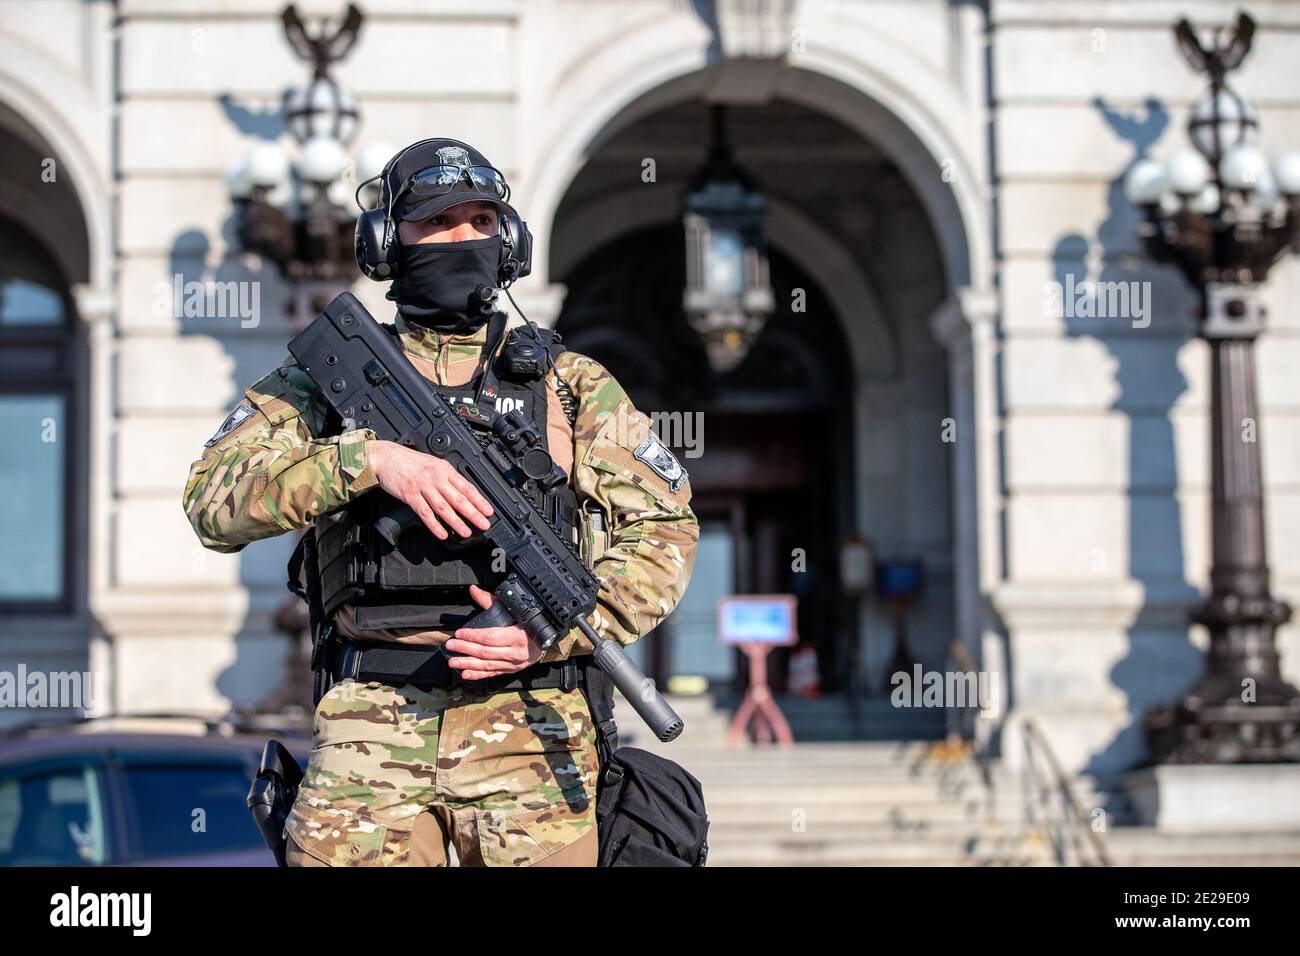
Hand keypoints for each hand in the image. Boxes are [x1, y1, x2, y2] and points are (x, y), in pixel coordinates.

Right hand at [366, 439, 492, 540]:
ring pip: (443, 507)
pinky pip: (425, 513)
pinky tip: (442, 533)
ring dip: (456, 522)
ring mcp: (423, 487)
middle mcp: (436, 478)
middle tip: (483, 524)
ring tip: (466, 532)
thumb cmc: (409, 461)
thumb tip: (462, 492)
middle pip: (458, 499)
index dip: (479, 500)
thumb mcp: (433, 463)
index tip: (488, 511)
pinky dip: (434, 525)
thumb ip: (446, 477)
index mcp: (444, 469)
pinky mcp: (410, 495)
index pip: (466, 487)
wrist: (386, 457)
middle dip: (473, 513)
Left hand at [444, 585, 541, 680]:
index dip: (473, 636)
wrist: (544, 641)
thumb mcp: (512, 610)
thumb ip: (491, 601)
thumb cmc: (528, 624)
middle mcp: (515, 652)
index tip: (459, 633)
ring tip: (453, 661)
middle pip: (486, 652)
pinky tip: (465, 673)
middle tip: (451, 645)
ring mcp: (512, 664)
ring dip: (467, 664)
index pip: (491, 637)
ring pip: (487, 665)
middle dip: (465, 649)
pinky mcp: (510, 670)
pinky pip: (492, 673)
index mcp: (517, 636)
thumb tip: (474, 590)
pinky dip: (478, 675)